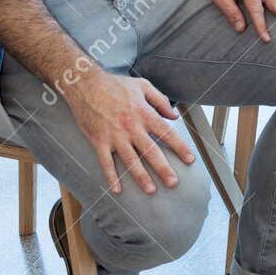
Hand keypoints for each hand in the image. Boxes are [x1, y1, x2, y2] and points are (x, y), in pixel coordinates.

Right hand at [65, 71, 195, 194]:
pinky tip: (117, 190)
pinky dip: (111, 177)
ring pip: (131, 160)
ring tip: (151, 190)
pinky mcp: (99, 141)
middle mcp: (131, 127)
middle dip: (163, 169)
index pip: (166, 133)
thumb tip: (174, 115)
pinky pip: (106, 163)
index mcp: (144, 113)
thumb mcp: (142, 85)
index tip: (190, 159)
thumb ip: (160, 100)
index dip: (180, 147)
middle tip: (173, 183)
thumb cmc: (115, 84)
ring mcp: (115, 136)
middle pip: (151, 151)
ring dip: (141, 177)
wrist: (85, 85)